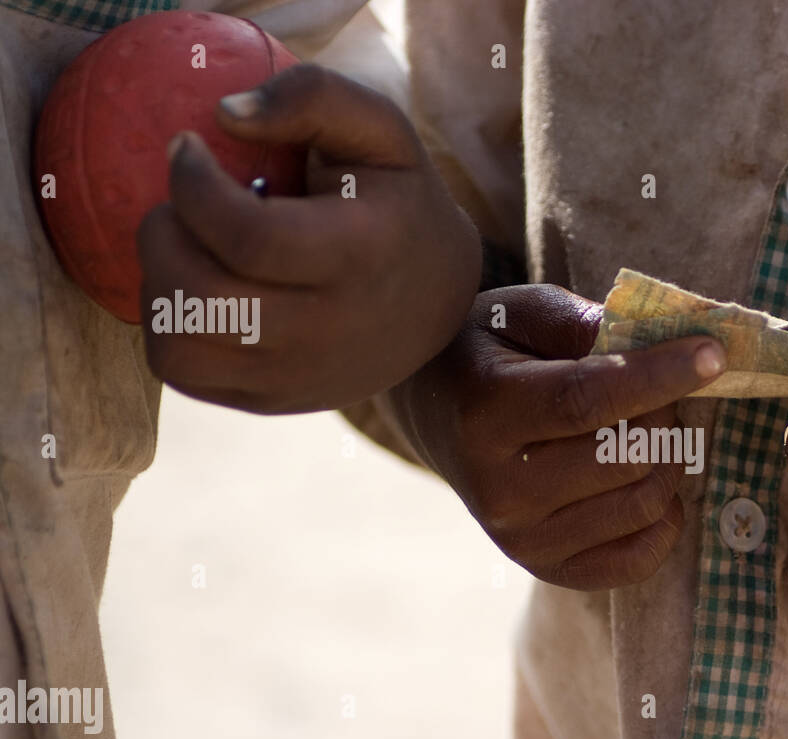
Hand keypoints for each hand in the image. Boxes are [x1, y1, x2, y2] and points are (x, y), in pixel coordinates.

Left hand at [137, 64, 479, 413]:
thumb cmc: (398, 201)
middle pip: (200, 298)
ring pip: (178, 345)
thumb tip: (222, 115)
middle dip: (161, 235)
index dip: (191, 185)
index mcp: (358, 257)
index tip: (185, 148)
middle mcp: (329, 330)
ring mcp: (299, 377)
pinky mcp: (273, 401)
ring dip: (158, 287)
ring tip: (187, 252)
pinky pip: (184, 374)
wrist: (438, 302)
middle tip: (177, 206)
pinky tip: (199, 293)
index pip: (246, 236)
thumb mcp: (381, 132)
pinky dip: (169, 329)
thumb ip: (314, 96)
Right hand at [389, 284, 726, 590]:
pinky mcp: (546, 569)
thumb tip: (652, 340)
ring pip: (643, 503)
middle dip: (664, 413)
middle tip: (657, 390)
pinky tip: (647, 480)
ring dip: (668, 459)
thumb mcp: (521, 312)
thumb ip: (581, 321)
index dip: (658, 377)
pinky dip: (664, 518)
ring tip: (648, 431)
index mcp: (486, 414)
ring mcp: (521, 539)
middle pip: (625, 457)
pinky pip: (639, 558)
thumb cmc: (491, 353)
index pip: (586, 400)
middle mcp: (499, 489)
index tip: (712, 354)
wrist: (437, 416)